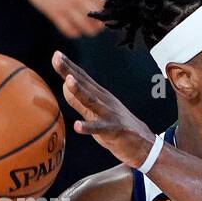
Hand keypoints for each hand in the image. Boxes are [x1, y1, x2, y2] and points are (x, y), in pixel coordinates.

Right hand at [15, 0, 103, 37]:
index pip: (105, 4)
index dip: (106, 11)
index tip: (103, 14)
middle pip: (98, 18)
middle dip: (100, 24)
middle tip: (97, 25)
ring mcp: (66, 4)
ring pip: (86, 27)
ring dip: (88, 31)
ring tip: (86, 28)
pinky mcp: (53, 11)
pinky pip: (69, 30)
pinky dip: (74, 33)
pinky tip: (74, 29)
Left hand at [52, 51, 154, 166]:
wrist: (144, 145)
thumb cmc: (117, 128)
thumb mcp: (95, 113)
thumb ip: (79, 101)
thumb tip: (63, 86)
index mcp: (100, 96)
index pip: (82, 78)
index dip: (69, 67)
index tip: (56, 55)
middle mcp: (104, 101)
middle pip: (85, 84)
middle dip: (70, 71)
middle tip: (57, 58)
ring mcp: (109, 115)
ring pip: (92, 101)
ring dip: (80, 91)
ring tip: (67, 81)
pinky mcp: (114, 130)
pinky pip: (99, 128)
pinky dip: (88, 127)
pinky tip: (77, 126)